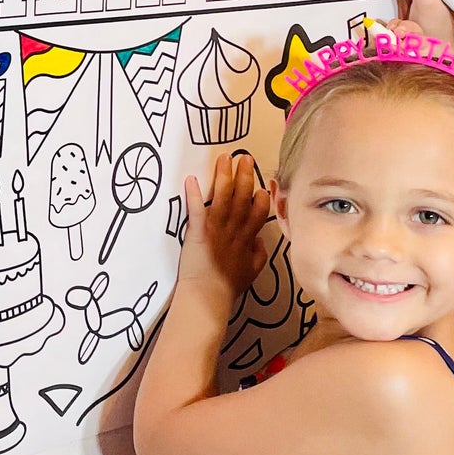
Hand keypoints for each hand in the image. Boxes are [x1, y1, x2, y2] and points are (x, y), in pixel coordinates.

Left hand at [178, 152, 267, 299]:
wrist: (208, 296)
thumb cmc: (228, 286)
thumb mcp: (252, 271)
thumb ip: (258, 253)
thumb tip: (260, 240)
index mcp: (246, 238)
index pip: (259, 212)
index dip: (261, 198)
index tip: (262, 185)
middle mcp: (233, 229)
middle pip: (242, 198)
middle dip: (244, 176)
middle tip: (245, 157)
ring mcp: (216, 229)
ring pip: (222, 197)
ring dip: (223, 176)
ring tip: (224, 158)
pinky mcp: (197, 231)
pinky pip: (196, 210)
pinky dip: (193, 194)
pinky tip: (191, 178)